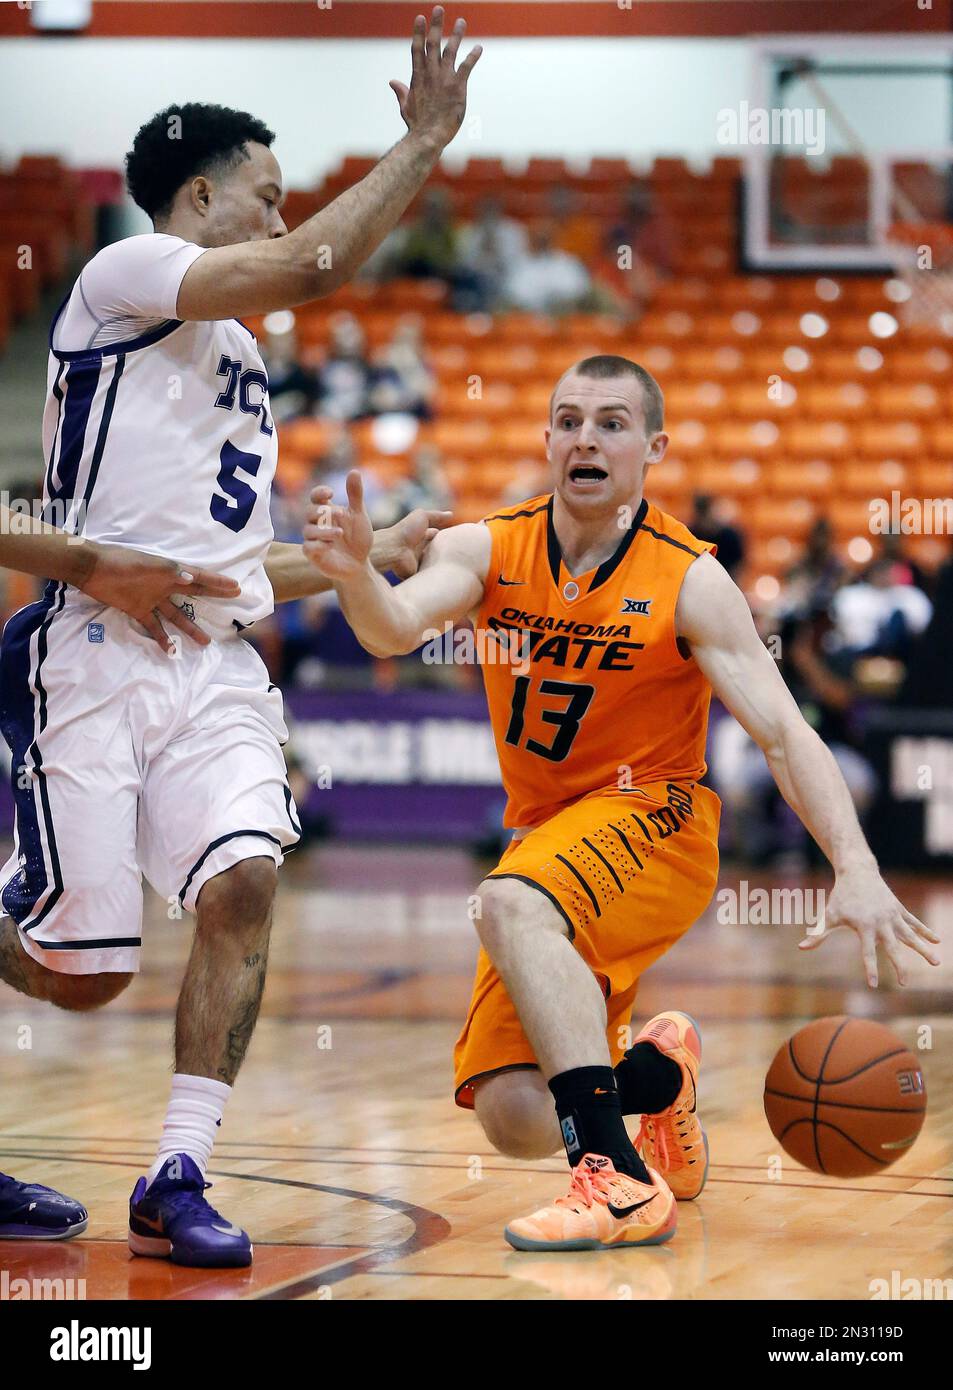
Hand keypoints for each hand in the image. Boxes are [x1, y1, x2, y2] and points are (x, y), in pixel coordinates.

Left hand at [79, 543, 240, 652]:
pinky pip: (154, 626)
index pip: (200, 577)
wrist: (93, 569)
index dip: (218, 582)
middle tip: (233, 602)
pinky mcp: (137, 609)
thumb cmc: (123, 563)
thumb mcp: (150, 565)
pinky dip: (162, 638)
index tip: (236, 587)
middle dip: (214, 596)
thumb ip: (171, 572)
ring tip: (206, 642)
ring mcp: (152, 599)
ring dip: (191, 628)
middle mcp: (165, 585)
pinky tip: (171, 651)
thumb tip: (191, 579)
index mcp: (171, 572)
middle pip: (195, 593)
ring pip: (177, 615)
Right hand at [303, 470, 373, 579]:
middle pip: (309, 512)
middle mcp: (317, 524)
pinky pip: (308, 547)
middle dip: (322, 511)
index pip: (314, 496)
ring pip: (308, 530)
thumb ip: (355, 495)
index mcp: (326, 511)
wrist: (360, 563)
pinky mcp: (313, 555)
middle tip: (339, 512)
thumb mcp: (358, 515)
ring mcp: (313, 540)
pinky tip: (331, 545)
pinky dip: (319, 545)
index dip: (319, 492)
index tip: (330, 493)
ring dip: (324, 530)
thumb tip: (354, 471)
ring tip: (340, 533)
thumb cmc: (358, 538)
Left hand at [371, 505, 452, 577]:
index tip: (456, 537)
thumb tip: (451, 514)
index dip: (445, 536)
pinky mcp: (415, 573)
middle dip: (445, 550)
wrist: (394, 550)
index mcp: (419, 535)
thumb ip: (436, 516)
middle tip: (459, 552)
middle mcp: (418, 548)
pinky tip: (446, 574)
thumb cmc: (407, 531)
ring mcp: (417, 562)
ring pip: (432, 563)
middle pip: (435, 550)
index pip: (435, 535)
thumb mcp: (422, 516)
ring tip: (455, 564)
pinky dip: (434, 575)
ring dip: (441, 563)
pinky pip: (427, 576)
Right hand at [390, 7, 482, 149]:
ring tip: (461, 21)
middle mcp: (430, 74)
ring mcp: (444, 79)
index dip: (419, 32)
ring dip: (456, 34)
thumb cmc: (417, 125)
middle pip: (433, 43)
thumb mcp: (405, 106)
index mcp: (418, 77)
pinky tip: (478, 47)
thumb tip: (392, 82)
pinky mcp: (457, 87)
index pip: (417, 49)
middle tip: (439, 9)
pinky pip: (466, 66)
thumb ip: (401, 91)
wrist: (428, 136)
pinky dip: (473, 56)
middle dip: (436, 25)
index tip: (420, 18)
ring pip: (450, 50)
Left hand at [797, 867, 940, 986]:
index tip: (873, 985)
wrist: (858, 872)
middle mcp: (881, 922)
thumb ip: (819, 933)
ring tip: (937, 962)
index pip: (867, 952)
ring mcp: (892, 915)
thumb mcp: (829, 915)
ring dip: (923, 949)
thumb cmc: (841, 897)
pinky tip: (937, 941)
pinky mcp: (899, 909)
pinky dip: (925, 931)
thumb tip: (801, 947)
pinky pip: (914, 923)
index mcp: (864, 926)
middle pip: (893, 948)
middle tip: (904, 984)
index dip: (870, 969)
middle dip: (899, 966)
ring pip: (911, 935)